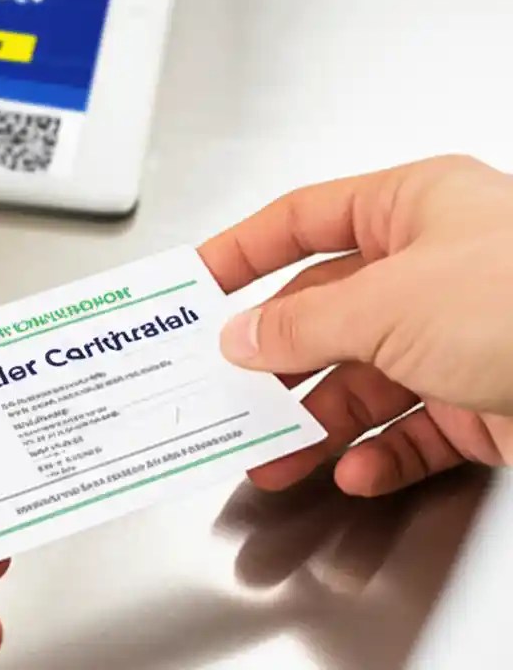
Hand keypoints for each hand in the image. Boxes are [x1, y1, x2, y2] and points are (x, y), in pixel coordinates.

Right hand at [198, 155, 512, 496]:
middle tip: (221, 391)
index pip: (303, 221)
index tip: (194, 286)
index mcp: (414, 208)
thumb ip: (300, 323)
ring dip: (313, 423)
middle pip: (326, 314)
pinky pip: (410, 431)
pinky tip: (354, 469)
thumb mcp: (388, 304)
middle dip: (273, 362)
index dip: (241, 252)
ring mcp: (460, 337)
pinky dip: (377, 454)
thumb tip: (240, 335)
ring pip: (362, 382)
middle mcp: (434, 269)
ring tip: (272, 458)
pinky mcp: (484, 403)